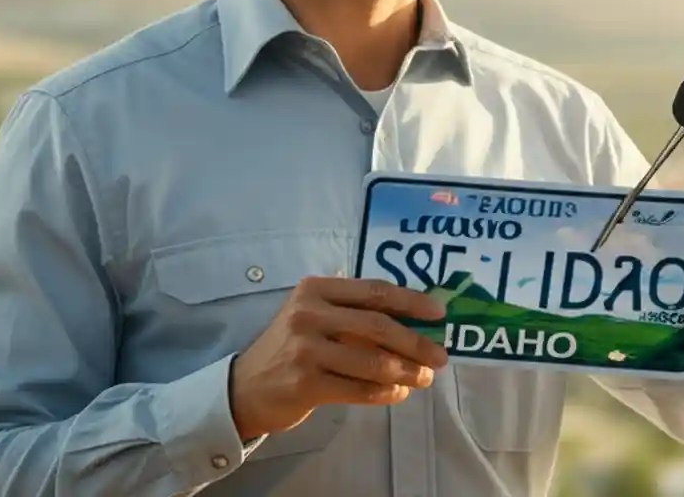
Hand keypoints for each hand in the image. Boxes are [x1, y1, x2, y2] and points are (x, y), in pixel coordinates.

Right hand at [229, 277, 448, 441]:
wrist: (243, 388)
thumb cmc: (289, 348)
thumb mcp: (313, 316)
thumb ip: (353, 313)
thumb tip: (413, 321)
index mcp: (316, 290)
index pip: (374, 291)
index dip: (411, 301)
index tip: (439, 313)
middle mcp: (309, 314)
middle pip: (378, 325)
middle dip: (416, 342)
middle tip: (440, 356)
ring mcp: (306, 349)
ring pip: (373, 361)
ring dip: (406, 372)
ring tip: (423, 378)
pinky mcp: (306, 383)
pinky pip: (359, 389)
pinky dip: (385, 392)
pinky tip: (398, 393)